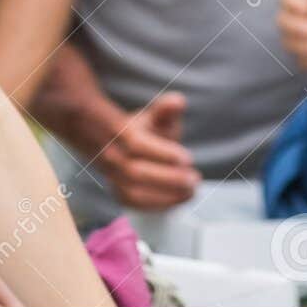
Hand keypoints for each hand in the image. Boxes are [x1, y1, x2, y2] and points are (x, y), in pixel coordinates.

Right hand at [96, 92, 200, 210]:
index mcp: (120, 132)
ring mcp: (113, 177)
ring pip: (133, 193)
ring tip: (191, 190)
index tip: (188, 158)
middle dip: (168, 178)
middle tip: (194, 179)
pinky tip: (180, 199)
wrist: (120, 145)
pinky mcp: (119, 193)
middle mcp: (112, 156)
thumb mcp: (156, 115)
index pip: (136, 144)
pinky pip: (135, 205)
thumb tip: (178, 101)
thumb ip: (166, 109)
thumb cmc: (144, 130)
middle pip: (135, 172)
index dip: (162, 153)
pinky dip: (158, 205)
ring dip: (165, 195)